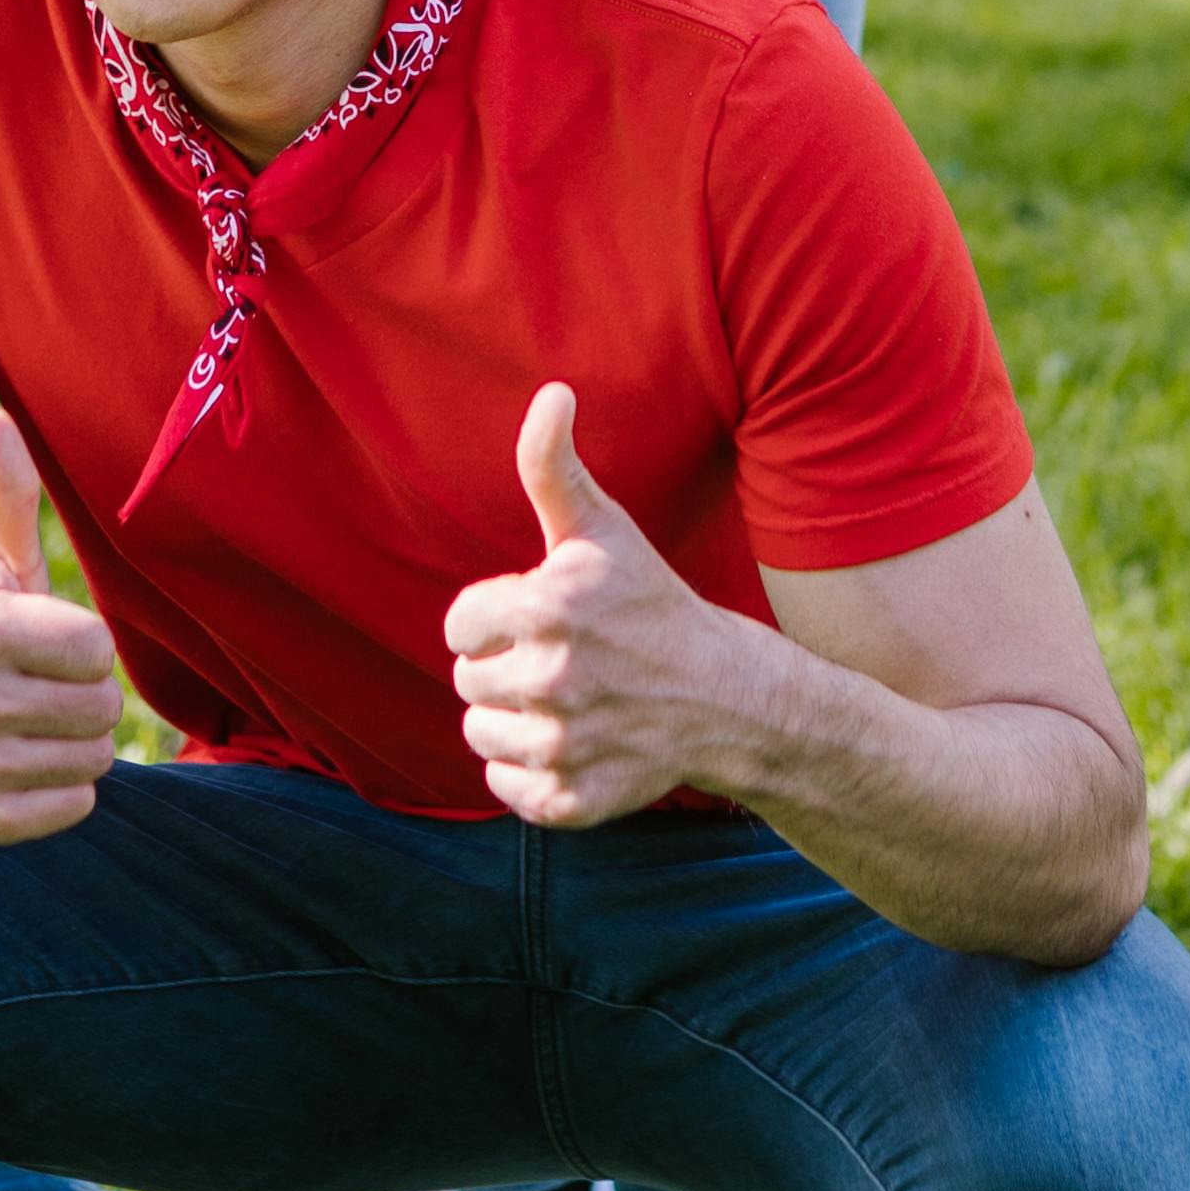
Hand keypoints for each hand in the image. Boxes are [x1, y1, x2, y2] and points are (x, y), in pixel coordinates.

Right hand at [0, 408, 121, 845]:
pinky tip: (23, 763)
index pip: (95, 648)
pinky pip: (67, 812)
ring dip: (74, 742)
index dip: (80, 641)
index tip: (41, 637)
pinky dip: (61, 793)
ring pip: (90, 763)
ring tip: (30, 720)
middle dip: (84, 694)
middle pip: (99, 709)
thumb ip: (3, 488)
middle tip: (40, 683)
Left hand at [442, 384, 768, 830]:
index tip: (543, 617)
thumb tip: (551, 391)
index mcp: (549, 606)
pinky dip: (529, 773)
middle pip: (467, 680)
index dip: (496, 617)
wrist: (730, 697)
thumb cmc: (652, 603)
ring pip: (480, 735)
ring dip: (513, 719)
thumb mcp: (602, 529)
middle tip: (565, 660)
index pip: (459, 624)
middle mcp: (555, 678)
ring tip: (568, 701)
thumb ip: (553, 465)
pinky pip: (506, 787)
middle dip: (506, 666)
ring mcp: (566, 744)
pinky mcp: (574, 799)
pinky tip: (573, 743)